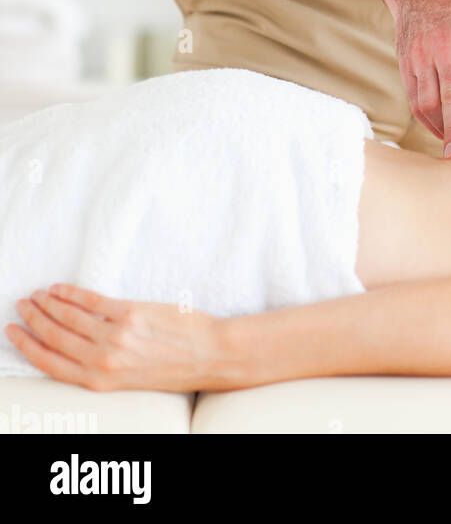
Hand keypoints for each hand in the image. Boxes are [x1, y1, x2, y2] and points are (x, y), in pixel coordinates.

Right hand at [4, 284, 235, 392]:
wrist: (210, 355)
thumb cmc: (175, 368)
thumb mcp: (131, 379)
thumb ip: (104, 367)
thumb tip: (82, 347)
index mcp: (101, 381)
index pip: (52, 364)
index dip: (28, 346)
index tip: (12, 332)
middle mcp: (103, 361)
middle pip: (55, 338)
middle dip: (33, 321)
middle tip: (20, 306)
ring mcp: (116, 336)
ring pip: (69, 318)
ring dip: (47, 305)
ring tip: (35, 295)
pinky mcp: (131, 314)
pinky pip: (92, 301)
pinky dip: (71, 294)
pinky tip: (59, 288)